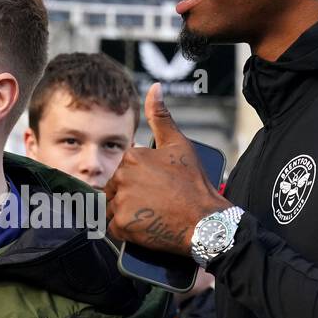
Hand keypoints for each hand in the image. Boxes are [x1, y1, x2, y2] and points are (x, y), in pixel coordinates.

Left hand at [104, 83, 228, 254]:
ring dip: (127, 212)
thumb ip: (161, 117)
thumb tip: (154, 88)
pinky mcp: (122, 226)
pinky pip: (114, 227)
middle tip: (154, 203)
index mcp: (131, 156)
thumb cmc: (194, 184)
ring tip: (151, 214)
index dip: (138, 180)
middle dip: (130, 196)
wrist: (205, 221)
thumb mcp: (179, 144)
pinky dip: (127, 229)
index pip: (122, 170)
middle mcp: (121, 177)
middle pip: (114, 188)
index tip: (156, 188)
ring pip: (112, 207)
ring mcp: (120, 202)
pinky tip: (146, 225)